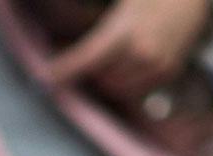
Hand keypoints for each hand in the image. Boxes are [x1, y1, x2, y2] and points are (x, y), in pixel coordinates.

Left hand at [45, 0, 212, 100]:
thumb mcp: (122, 2)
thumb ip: (98, 26)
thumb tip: (77, 48)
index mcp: (125, 29)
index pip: (88, 57)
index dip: (65, 69)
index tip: (45, 79)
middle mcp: (141, 51)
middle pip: (100, 78)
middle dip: (87, 73)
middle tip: (77, 64)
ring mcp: (157, 65)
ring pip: (116, 88)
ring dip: (104, 80)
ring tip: (103, 64)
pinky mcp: (168, 73)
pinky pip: (135, 90)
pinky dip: (123, 83)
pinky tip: (123, 67)